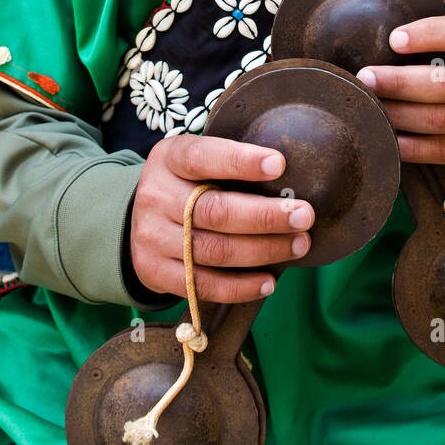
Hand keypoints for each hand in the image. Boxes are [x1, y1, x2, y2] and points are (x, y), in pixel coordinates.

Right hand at [129, 135, 314, 304]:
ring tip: (298, 245)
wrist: (140, 218)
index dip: (240, 161)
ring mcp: (152, 237)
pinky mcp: (154, 271)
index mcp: (169, 159)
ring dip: (263, 251)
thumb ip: (229, 165)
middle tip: (304, 216)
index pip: (203, 157)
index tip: (279, 164)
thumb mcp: (198, 161)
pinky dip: (240, 287)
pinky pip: (202, 286)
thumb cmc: (187, 184)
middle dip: (266, 216)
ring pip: (215, 251)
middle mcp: (156, 196)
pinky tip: (269, 281)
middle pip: (215, 211)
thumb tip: (288, 179)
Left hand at [355, 16, 444, 170]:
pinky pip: (438, 150)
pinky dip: (408, 146)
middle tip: (366, 78)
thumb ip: (425, 43)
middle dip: (400, 82)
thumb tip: (370, 43)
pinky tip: (386, 136)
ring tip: (369, 106)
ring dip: (399, 114)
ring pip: (439, 119)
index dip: (430, 34)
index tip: (394, 39)